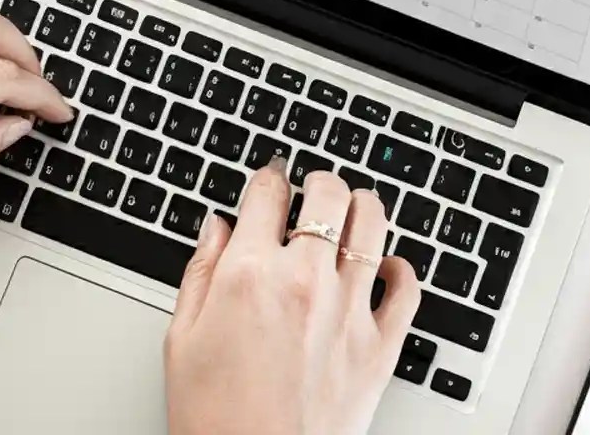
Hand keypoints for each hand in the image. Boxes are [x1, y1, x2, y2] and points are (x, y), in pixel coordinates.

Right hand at [165, 161, 421, 434]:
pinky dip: (400, 268)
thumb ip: (201, 272)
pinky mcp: (381, 345)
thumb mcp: (182, 339)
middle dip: (320, 182)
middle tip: (314, 189)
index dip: (269, 178)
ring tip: (353, 210)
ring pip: (373, 224)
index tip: (271, 180)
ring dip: (362, 207)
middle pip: (330, 195)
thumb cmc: (215, 419)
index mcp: (250, 275)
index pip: (269, 192)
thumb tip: (218, 227)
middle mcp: (305, 282)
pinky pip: (408, 287)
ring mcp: (350, 310)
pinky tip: (386, 266)